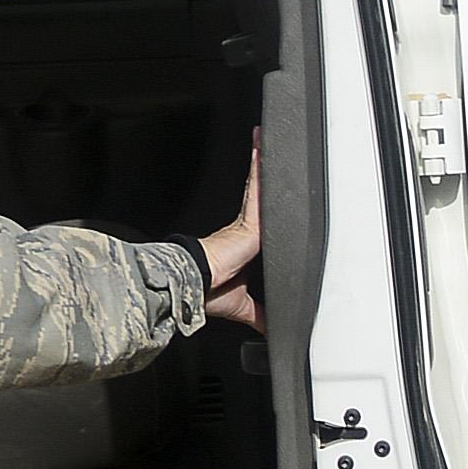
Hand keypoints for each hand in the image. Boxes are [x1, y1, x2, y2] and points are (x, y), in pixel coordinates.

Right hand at [197, 139, 264, 332]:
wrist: (195, 285)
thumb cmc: (210, 292)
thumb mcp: (243, 306)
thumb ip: (259, 314)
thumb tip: (271, 329)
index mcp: (246, 247)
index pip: (261, 221)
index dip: (266, 204)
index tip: (272, 191)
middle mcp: (247, 230)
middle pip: (260, 197)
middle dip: (264, 175)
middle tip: (268, 150)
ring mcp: (247, 222)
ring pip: (260, 188)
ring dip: (263, 165)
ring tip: (267, 139)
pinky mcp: (248, 219)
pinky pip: (258, 189)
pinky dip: (261, 170)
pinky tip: (264, 149)